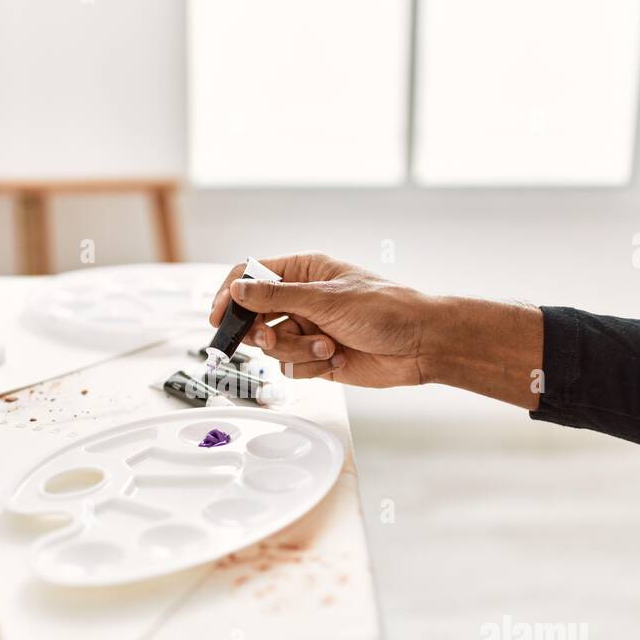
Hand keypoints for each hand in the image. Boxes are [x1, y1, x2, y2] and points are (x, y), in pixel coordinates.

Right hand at [207, 253, 432, 387]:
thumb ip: (276, 296)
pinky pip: (292, 367)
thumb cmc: (386, 310)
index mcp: (304, 272)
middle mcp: (303, 299)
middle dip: (262, 331)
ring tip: (327, 346)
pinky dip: (310, 366)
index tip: (218, 316)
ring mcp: (309, 329)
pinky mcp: (317, 357)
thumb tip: (237, 289)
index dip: (230, 294)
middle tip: (269, 339)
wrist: (421, 345)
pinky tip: (336, 359)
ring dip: (297, 350)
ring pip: (273, 346)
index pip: (252, 276)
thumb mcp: (326, 299)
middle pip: (256, 315)